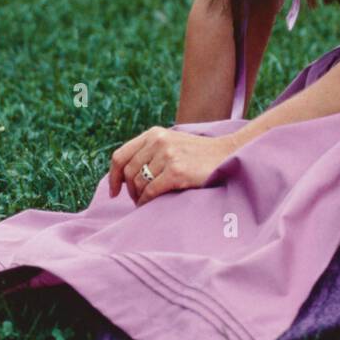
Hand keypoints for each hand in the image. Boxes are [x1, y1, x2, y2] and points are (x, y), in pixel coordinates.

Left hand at [108, 125, 239, 205]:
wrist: (226, 155)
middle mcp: (158, 141)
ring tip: (147, 202)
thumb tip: (122, 177)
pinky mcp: (177, 170)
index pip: (120, 156)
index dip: (113, 176)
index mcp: (154, 134)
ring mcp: (168, 155)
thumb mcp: (172, 144)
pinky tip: (151, 205)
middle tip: (137, 200)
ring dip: (140, 197)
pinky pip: (151, 192)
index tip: (114, 191)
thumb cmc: (198, 155)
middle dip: (130, 190)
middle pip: (128, 172)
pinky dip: (147, 202)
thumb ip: (150, 152)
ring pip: (139, 183)